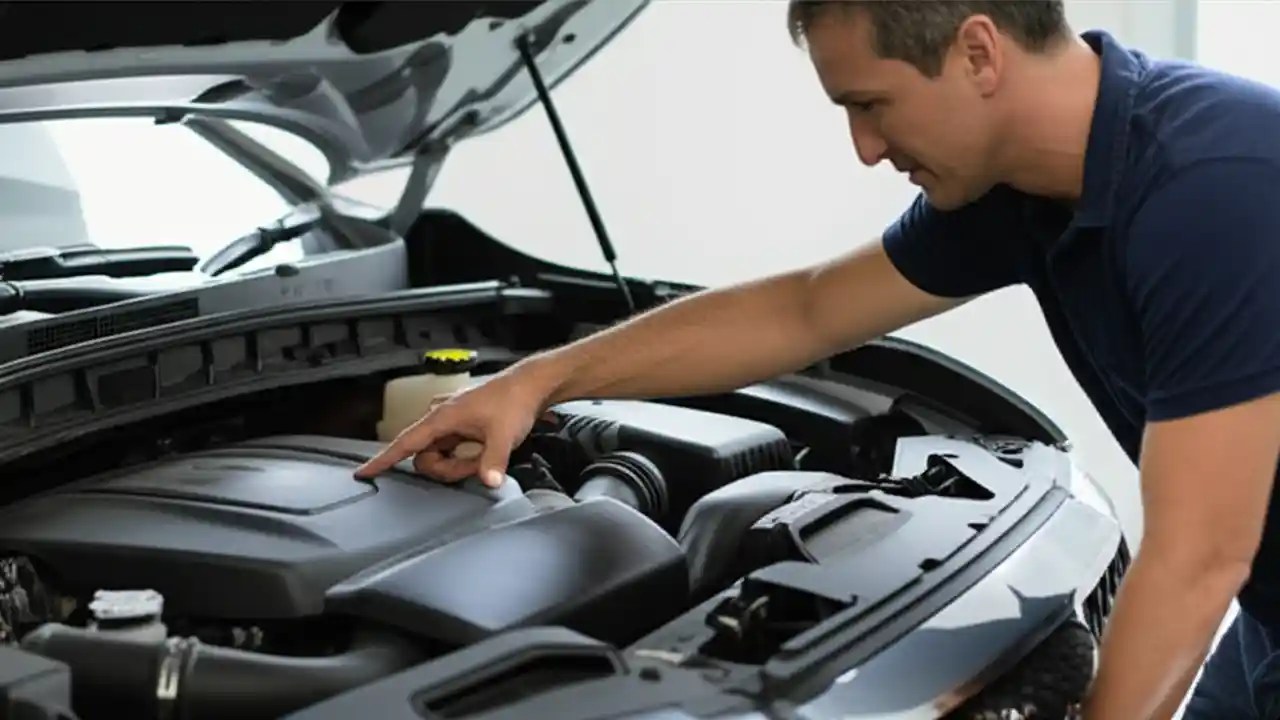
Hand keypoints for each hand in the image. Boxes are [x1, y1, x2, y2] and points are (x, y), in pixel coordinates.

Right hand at [353, 370, 550, 486]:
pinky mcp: (458, 427)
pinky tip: (482, 453)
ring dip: (458, 464)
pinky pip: (449, 450)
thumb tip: (489, 481)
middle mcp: (439, 418)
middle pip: (425, 458)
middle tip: (478, 465)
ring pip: (438, 456)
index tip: (362, 473)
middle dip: (448, 469)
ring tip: (484, 456)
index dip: (383, 460)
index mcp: (441, 417)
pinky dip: (463, 458)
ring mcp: (448, 422)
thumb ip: (494, 461)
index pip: (404, 443)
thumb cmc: (513, 403)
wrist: (529, 386)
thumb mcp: (505, 436)